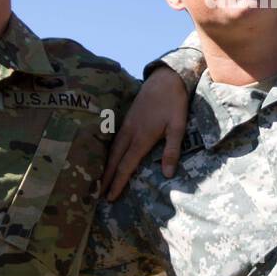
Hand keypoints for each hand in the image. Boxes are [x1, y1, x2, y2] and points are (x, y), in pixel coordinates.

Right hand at [100, 66, 188, 199]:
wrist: (165, 78)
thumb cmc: (174, 103)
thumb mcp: (178, 127)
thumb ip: (172, 150)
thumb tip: (167, 174)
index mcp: (141, 137)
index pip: (126, 165)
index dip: (117, 182)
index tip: (110, 197)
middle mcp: (130, 132)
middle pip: (114, 159)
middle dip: (105, 178)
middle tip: (98, 195)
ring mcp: (127, 124)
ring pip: (112, 149)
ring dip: (105, 166)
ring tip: (100, 180)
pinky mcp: (127, 118)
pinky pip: (114, 140)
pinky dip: (109, 152)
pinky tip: (109, 157)